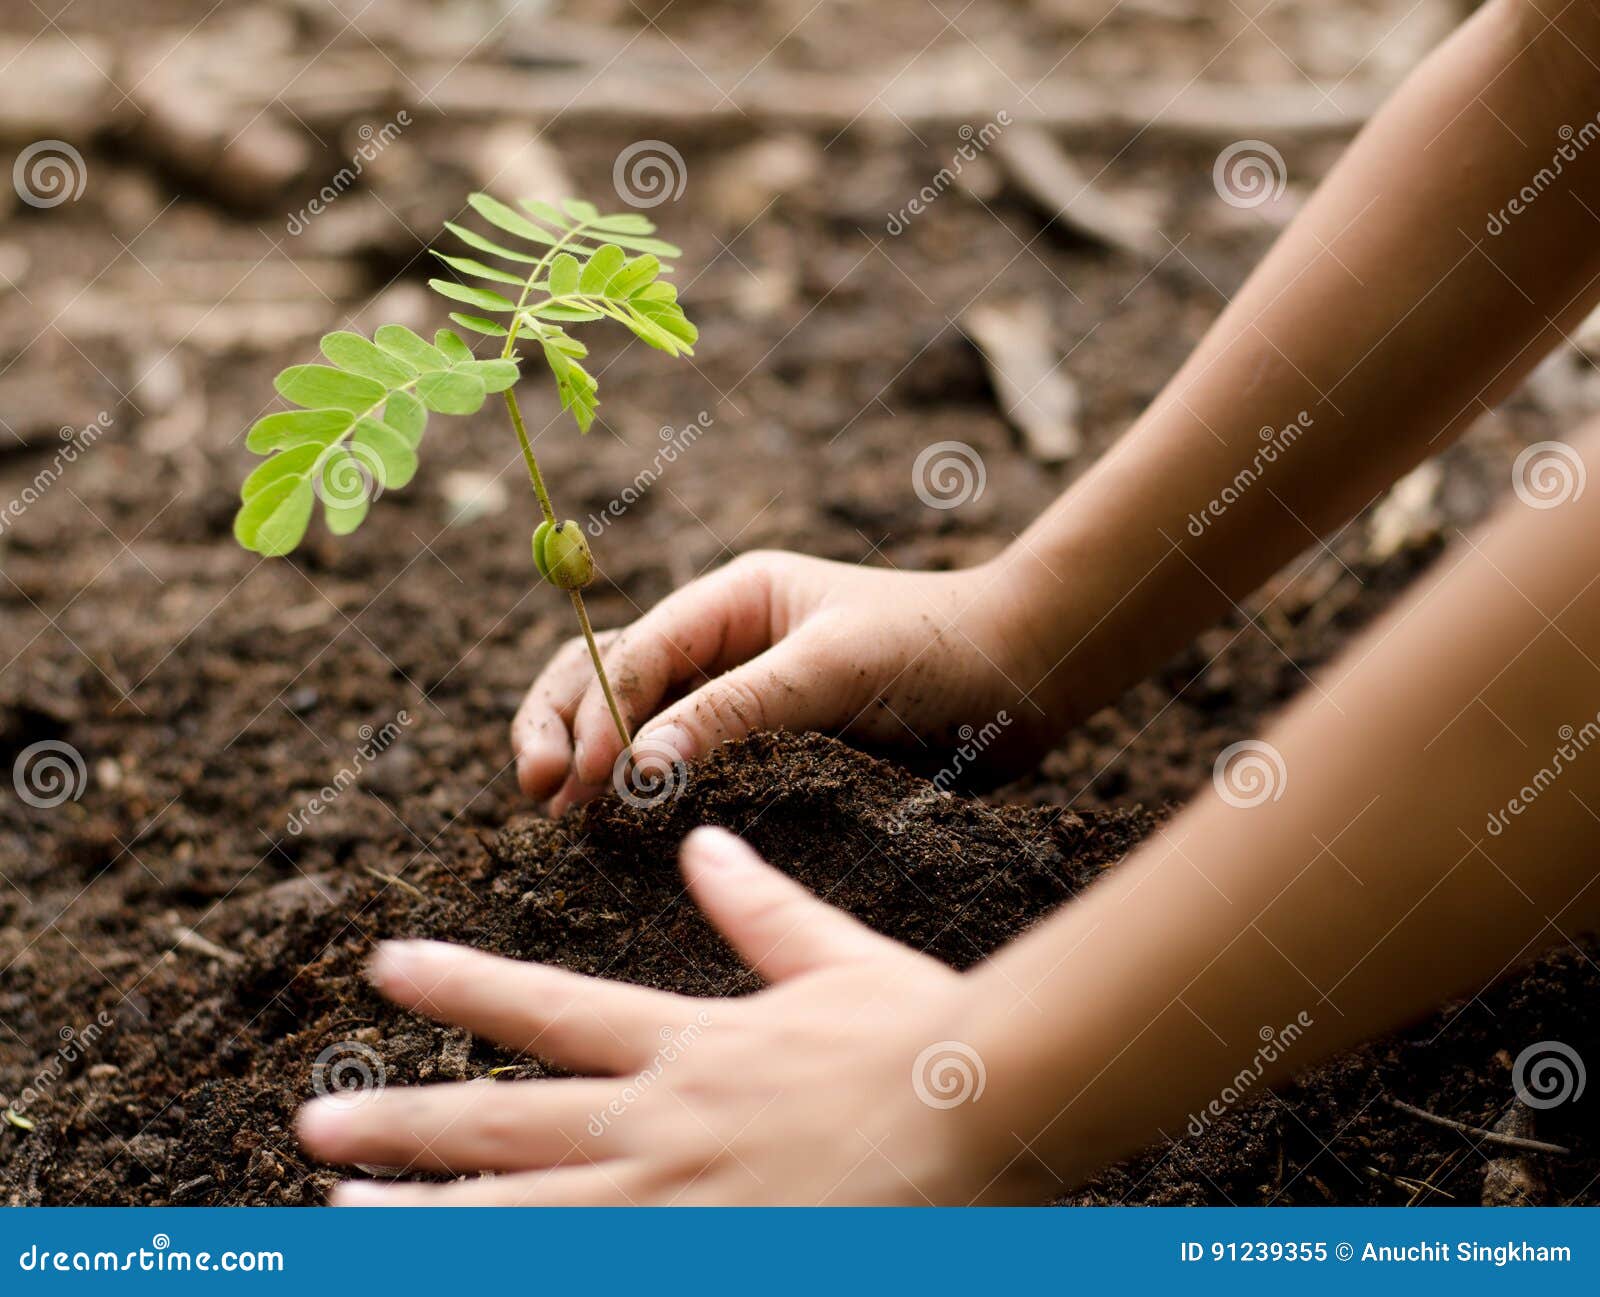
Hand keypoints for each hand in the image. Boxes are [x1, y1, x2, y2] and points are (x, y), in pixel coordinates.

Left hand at [298, 828, 1036, 1204]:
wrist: (984, 1113)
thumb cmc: (917, 1038)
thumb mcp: (834, 958)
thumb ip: (759, 906)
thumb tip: (704, 841)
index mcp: (687, 1042)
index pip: (549, 1006)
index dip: (460, 983)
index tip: (386, 965)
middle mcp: (661, 1118)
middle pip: (509, 1121)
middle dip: (405, 1123)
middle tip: (313, 1127)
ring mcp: (675, 1198)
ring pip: (526, 1212)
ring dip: (428, 1217)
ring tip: (340, 1220)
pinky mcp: (701, 1256)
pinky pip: (589, 1266)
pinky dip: (523, 1265)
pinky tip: (458, 1275)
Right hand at [512, 550, 1057, 811]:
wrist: (1026, 676)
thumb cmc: (938, 649)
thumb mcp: (834, 668)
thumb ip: (737, 711)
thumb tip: (637, 766)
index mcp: (733, 600)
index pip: (634, 654)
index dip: (596, 716)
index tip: (578, 784)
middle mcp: (725, 643)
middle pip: (607, 676)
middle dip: (563, 728)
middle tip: (542, 797)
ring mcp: (742, 695)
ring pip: (635, 722)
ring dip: (590, 761)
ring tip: (557, 818)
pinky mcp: (769, 747)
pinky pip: (688, 766)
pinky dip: (646, 792)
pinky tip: (623, 834)